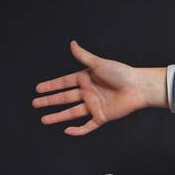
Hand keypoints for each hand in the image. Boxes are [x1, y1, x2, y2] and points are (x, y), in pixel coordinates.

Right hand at [32, 40, 158, 135]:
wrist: (138, 87)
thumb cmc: (121, 73)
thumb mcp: (99, 63)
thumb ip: (83, 56)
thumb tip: (72, 43)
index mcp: (86, 79)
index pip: (64, 83)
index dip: (51, 86)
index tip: (38, 89)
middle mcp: (88, 92)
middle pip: (64, 98)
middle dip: (49, 101)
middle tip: (35, 103)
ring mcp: (94, 105)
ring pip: (72, 112)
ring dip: (58, 116)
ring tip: (43, 119)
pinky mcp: (102, 116)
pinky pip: (88, 125)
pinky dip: (78, 130)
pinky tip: (67, 130)